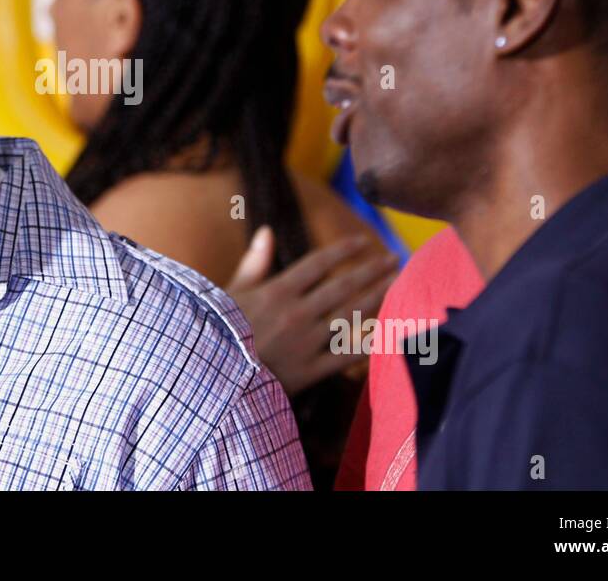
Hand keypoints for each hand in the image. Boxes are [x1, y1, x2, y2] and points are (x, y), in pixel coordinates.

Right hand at [227, 226, 398, 396]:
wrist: (210, 377)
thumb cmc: (213, 332)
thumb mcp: (229, 293)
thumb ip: (253, 263)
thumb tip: (266, 230)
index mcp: (276, 291)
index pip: (318, 263)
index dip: (343, 250)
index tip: (364, 242)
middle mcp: (296, 313)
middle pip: (342, 287)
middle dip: (371, 271)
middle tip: (394, 259)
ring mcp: (305, 342)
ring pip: (350, 317)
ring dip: (377, 299)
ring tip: (397, 286)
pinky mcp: (309, 371)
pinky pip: (345, 356)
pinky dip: (369, 343)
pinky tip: (388, 332)